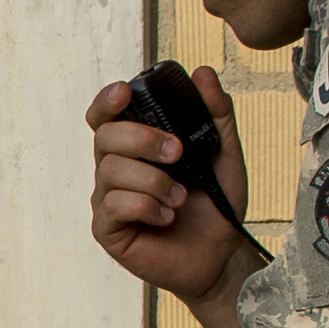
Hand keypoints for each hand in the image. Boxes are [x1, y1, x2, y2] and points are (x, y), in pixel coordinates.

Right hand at [89, 65, 266, 327]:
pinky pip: (114, 205)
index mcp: (134, 147)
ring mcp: (107, 200)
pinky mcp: (107, 230)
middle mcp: (113, 170)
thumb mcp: (224, 153)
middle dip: (143, 139)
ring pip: (112, 171)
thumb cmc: (216, 205)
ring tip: (180, 198)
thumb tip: (204, 72)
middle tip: (178, 154)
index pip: (104, 116)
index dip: (107, 100)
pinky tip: (167, 217)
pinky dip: (146, 206)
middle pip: (105, 137)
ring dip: (154, 181)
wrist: (222, 255)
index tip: (126, 93)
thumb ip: (216, 112)